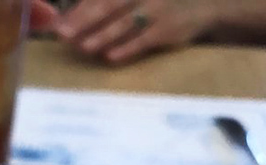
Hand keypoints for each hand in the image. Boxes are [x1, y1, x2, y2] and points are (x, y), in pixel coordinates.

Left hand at [55, 0, 218, 63]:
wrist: (205, 3)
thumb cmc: (161, 1)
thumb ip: (113, 2)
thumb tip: (76, 16)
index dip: (80, 7)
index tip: (60, 21)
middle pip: (110, 4)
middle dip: (84, 20)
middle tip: (63, 34)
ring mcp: (157, 8)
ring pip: (124, 23)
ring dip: (101, 36)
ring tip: (82, 46)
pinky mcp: (167, 29)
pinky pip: (143, 40)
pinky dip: (126, 49)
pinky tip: (109, 57)